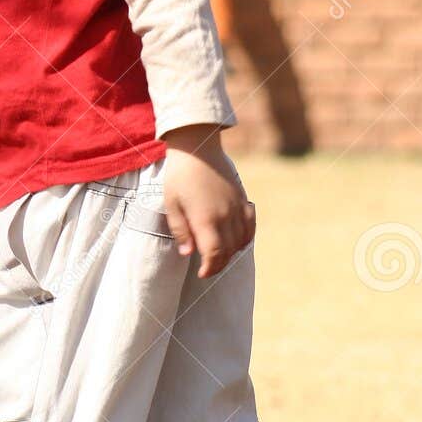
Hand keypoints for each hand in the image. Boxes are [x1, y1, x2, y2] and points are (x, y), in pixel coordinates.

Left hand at [161, 125, 254, 277]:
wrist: (197, 148)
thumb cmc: (179, 176)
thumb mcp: (171, 205)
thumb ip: (181, 231)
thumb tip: (188, 253)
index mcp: (206, 219)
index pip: (215, 254)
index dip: (210, 268)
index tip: (202, 273)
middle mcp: (225, 216)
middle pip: (229, 250)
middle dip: (219, 263)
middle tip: (208, 268)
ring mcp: (237, 207)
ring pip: (241, 240)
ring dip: (231, 252)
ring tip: (219, 255)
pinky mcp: (242, 199)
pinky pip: (250, 224)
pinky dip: (246, 236)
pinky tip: (237, 241)